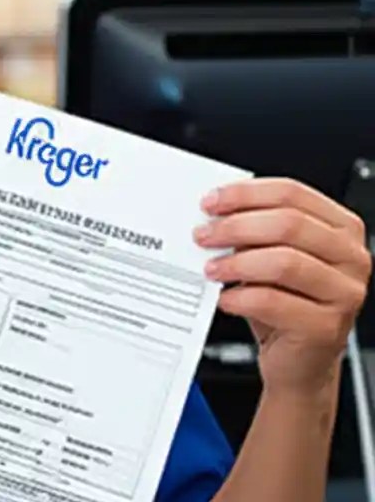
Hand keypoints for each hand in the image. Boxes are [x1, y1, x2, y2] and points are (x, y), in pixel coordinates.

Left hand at [198, 178, 370, 394]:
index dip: (246, 194)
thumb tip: (213, 214)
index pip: (293, 193)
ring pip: (284, 262)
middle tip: (203, 235)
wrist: (299, 360)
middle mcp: (351, 257)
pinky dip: (241, 297)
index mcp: (341, 228)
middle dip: (236, 226)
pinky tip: (225, 298)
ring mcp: (344, 293)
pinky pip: (274, 302)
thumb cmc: (284, 302)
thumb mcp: (270, 257)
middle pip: (289, 224)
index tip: (211, 201)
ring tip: (211, 268)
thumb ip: (253, 232)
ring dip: (237, 262)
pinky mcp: (327, 327)